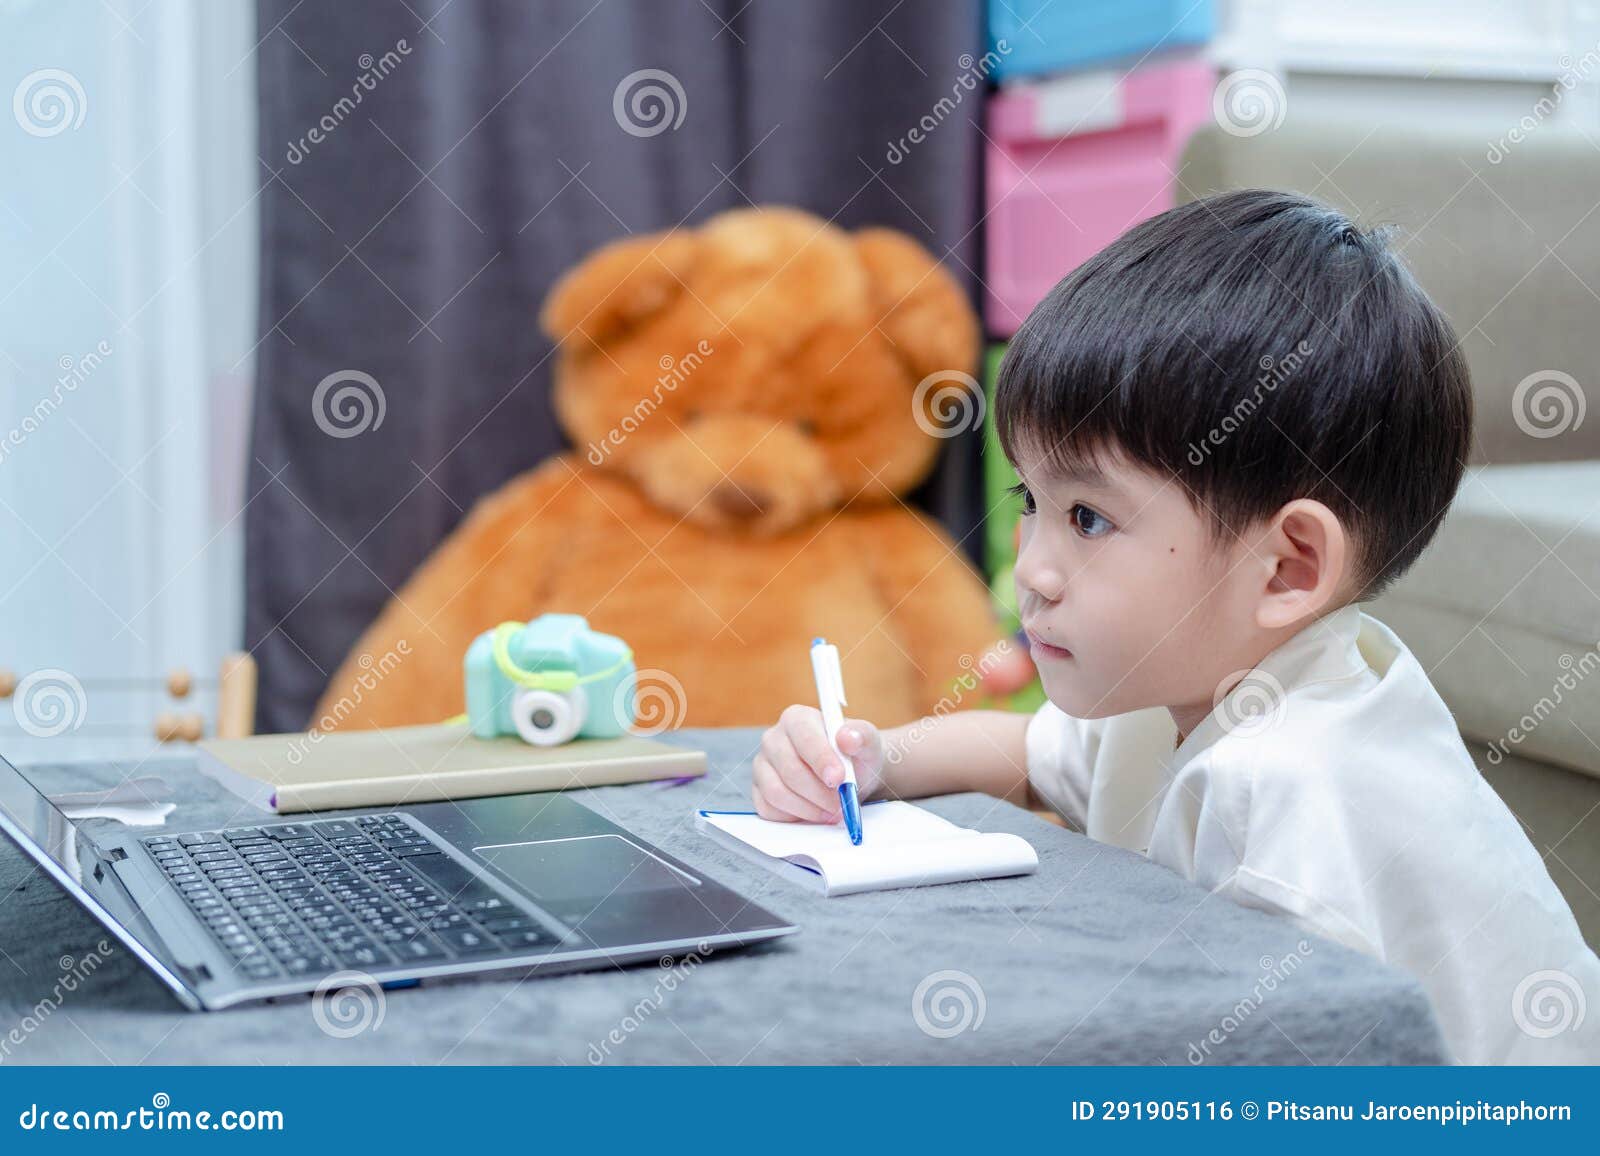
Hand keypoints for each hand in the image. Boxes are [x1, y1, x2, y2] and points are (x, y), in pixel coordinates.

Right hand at [752, 704, 884, 823]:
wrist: (851, 777)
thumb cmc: (855, 756)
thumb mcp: (867, 743)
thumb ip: (861, 736)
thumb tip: (847, 737)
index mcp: (797, 718)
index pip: (803, 736)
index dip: (821, 759)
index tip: (839, 778)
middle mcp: (774, 739)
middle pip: (790, 770)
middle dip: (820, 792)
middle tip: (842, 803)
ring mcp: (763, 766)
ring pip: (777, 793)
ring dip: (810, 809)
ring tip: (832, 811)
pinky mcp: (759, 791)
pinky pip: (769, 810)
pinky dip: (796, 817)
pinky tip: (814, 812)